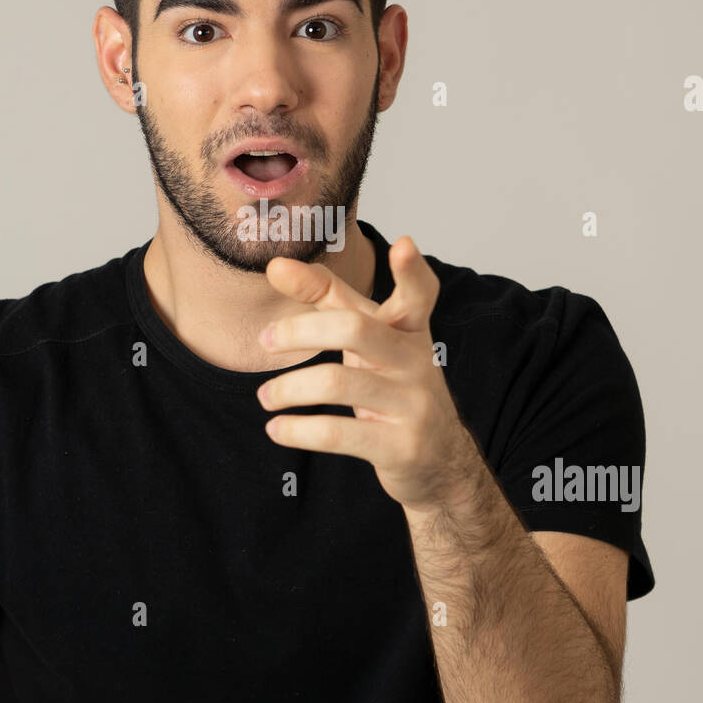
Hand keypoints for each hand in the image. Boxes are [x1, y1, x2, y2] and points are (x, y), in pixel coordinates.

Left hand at [256, 235, 486, 512]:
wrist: (438, 459)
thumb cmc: (393, 385)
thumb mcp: (371, 338)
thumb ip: (328, 298)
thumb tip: (277, 265)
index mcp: (410, 330)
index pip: (417, 294)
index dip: (411, 270)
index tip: (402, 243)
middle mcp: (416, 361)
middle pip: (355, 329)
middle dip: (300, 331)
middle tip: (265, 339)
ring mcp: (412, 405)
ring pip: (337, 383)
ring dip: (288, 388)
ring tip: (264, 396)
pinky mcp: (400, 447)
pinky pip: (338, 434)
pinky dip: (298, 430)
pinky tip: (277, 428)